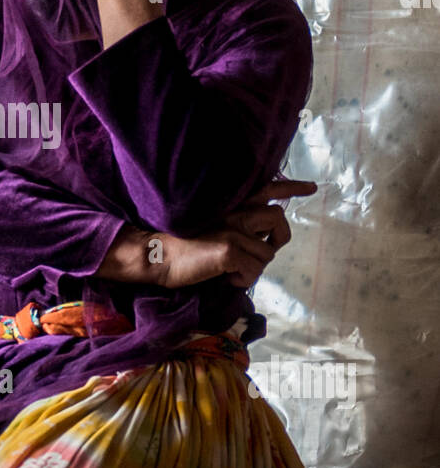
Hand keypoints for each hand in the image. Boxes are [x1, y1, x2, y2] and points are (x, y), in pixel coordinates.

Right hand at [98, 178, 316, 289]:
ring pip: (267, 253)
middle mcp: (235, 211)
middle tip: (265, 249)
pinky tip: (226, 278)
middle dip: (278, 239)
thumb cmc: (180, 244)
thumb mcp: (208, 224)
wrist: (156, 255)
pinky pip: (253, 271)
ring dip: (253, 267)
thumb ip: (233, 224)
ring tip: (232, 271)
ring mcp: (233, 229)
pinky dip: (242, 280)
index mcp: (230, 203)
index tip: (311, 188)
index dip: (290, 188)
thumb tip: (258, 241)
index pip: (266, 188)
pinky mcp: (230, 250)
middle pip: (277, 219)